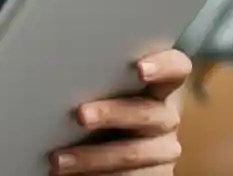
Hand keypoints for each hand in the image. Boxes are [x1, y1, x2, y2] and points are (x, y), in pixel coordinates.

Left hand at [48, 49, 191, 174]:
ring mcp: (164, 149)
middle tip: (80, 115)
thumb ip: (98, 79)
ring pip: (132, 153)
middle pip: (145, 113)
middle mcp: (166, 116)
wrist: (118, 149)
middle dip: (110, 114)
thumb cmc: (104, 106)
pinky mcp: (157, 175)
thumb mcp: (107, 90)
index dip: (163, 66)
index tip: (140, 69)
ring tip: (58, 159)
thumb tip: (56, 71)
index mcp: (158, 87)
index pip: (176, 68)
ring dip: (92, 157)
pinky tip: (74, 174)